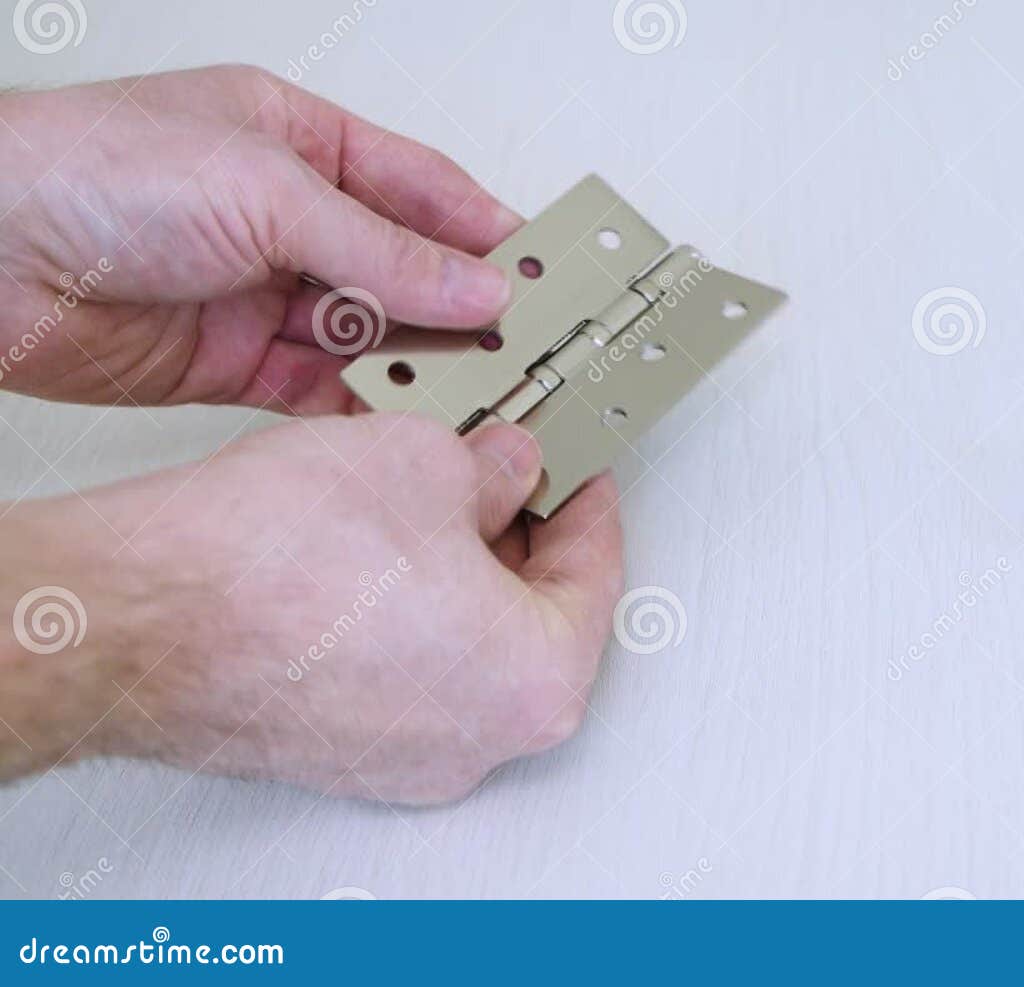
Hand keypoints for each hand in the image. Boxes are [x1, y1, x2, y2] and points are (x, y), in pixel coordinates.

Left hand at [0, 64, 519, 412]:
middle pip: (407, 267)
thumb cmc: (85, 173)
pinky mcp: (236, 363)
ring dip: (426, 364)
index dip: (488, 231)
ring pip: (374, 335)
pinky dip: (370, 409)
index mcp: (299, 140)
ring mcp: (262, 292)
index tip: (548, 274)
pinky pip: (326, 390)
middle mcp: (286, 217)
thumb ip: (383, 248)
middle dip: (467, 307)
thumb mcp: (266, 191)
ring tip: (484, 391)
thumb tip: (476, 284)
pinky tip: (411, 420)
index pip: (423, 189)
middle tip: (530, 346)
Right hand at [0, 415, 622, 803]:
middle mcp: (477, 741)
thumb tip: (506, 465)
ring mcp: (404, 760)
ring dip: (459, 572)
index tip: (578, 472)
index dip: (587, 501)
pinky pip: (402, 674)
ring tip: (424, 498)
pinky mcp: (338, 755)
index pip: (597, 577)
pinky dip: (404, 615)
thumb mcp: (427, 462)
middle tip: (504, 473)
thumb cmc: (272, 567)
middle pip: (534, 620)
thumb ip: (496, 466)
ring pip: (465, 649)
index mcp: (535, 683)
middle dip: (521, 535)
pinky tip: (370, 552)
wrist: (140, 618)